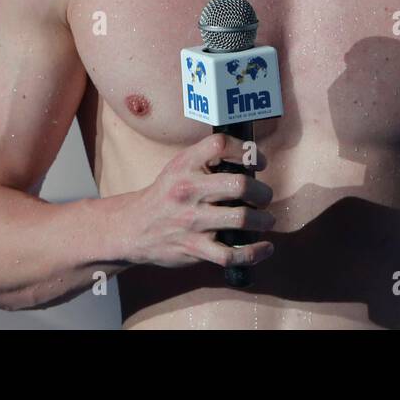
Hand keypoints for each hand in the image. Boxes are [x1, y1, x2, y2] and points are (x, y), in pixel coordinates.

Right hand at [119, 132, 274, 268]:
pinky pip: (231, 255)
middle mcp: (188, 190)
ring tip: (265, 219)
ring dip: (263, 220)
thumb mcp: (179, 168)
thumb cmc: (165, 195)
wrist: (133, 228)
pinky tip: (265, 248)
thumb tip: (250, 162)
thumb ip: (208, 161)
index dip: (246, 150)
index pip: (220, 145)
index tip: (259, 162)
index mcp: (185, 165)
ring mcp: (191, 221)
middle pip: (240, 184)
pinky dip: (254, 252)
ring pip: (241, 218)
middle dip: (262, 192)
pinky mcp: (194, 248)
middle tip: (264, 196)